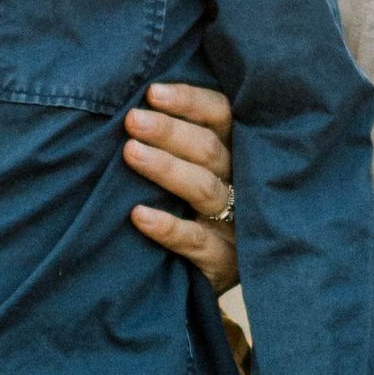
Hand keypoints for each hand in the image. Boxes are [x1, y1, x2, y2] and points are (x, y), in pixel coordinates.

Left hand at [123, 80, 237, 291]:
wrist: (214, 280)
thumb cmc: (195, 210)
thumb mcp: (199, 168)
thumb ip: (180, 138)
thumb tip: (136, 102)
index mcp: (237, 152)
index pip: (221, 115)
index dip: (190, 103)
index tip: (152, 93)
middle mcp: (243, 184)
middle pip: (210, 150)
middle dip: (168, 131)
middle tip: (132, 120)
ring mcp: (236, 225)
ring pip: (204, 189)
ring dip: (166, 168)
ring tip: (130, 153)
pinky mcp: (223, 262)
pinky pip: (195, 242)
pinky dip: (167, 227)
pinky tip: (138, 214)